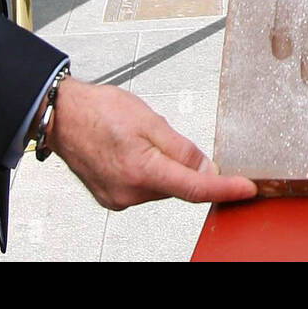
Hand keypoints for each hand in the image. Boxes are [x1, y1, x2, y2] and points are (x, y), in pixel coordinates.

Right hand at [43, 76, 255, 208]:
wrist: (61, 115)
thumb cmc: (97, 110)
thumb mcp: (149, 119)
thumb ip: (181, 147)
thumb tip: (207, 167)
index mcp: (141, 171)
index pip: (195, 187)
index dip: (225, 188)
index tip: (246, 188)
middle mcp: (129, 192)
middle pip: (177, 185)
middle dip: (182, 164)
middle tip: (164, 136)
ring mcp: (118, 198)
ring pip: (161, 186)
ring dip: (162, 166)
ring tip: (138, 139)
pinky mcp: (111, 197)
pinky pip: (143, 187)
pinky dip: (147, 171)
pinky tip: (131, 151)